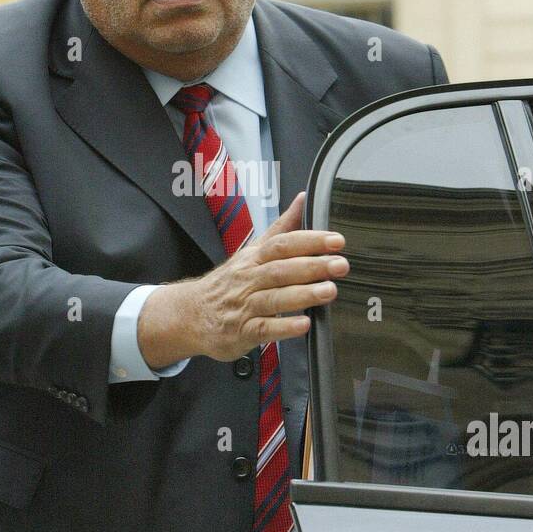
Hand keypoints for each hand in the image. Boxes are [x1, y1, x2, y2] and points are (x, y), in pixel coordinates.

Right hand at [137, 191, 348, 366]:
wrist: (192, 314)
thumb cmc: (229, 282)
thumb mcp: (252, 251)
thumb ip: (282, 227)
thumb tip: (304, 200)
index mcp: (254, 257)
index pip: (283, 244)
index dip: (310, 241)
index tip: (336, 241)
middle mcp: (249, 279)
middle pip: (281, 269)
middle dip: (313, 266)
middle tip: (340, 265)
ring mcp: (245, 305)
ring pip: (274, 297)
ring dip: (303, 294)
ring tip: (329, 291)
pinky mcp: (242, 331)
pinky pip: (264, 328)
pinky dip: (284, 326)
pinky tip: (303, 324)